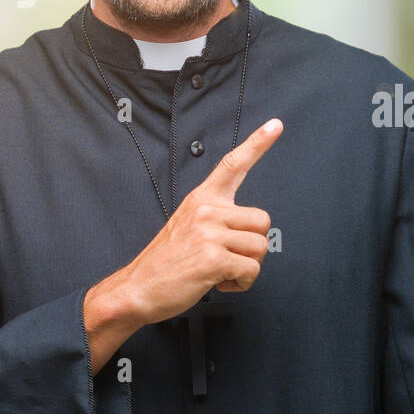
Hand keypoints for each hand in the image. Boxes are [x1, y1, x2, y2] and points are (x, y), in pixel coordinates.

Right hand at [108, 118, 282, 326]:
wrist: (137, 288)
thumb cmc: (167, 261)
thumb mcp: (189, 225)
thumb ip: (219, 218)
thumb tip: (249, 230)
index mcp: (202, 199)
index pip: (233, 164)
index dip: (258, 144)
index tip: (275, 125)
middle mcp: (207, 210)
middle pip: (263, 221)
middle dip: (252, 246)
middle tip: (228, 257)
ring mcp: (210, 233)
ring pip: (260, 247)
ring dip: (246, 267)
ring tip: (220, 270)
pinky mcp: (214, 258)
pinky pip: (251, 270)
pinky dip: (241, 283)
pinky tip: (219, 282)